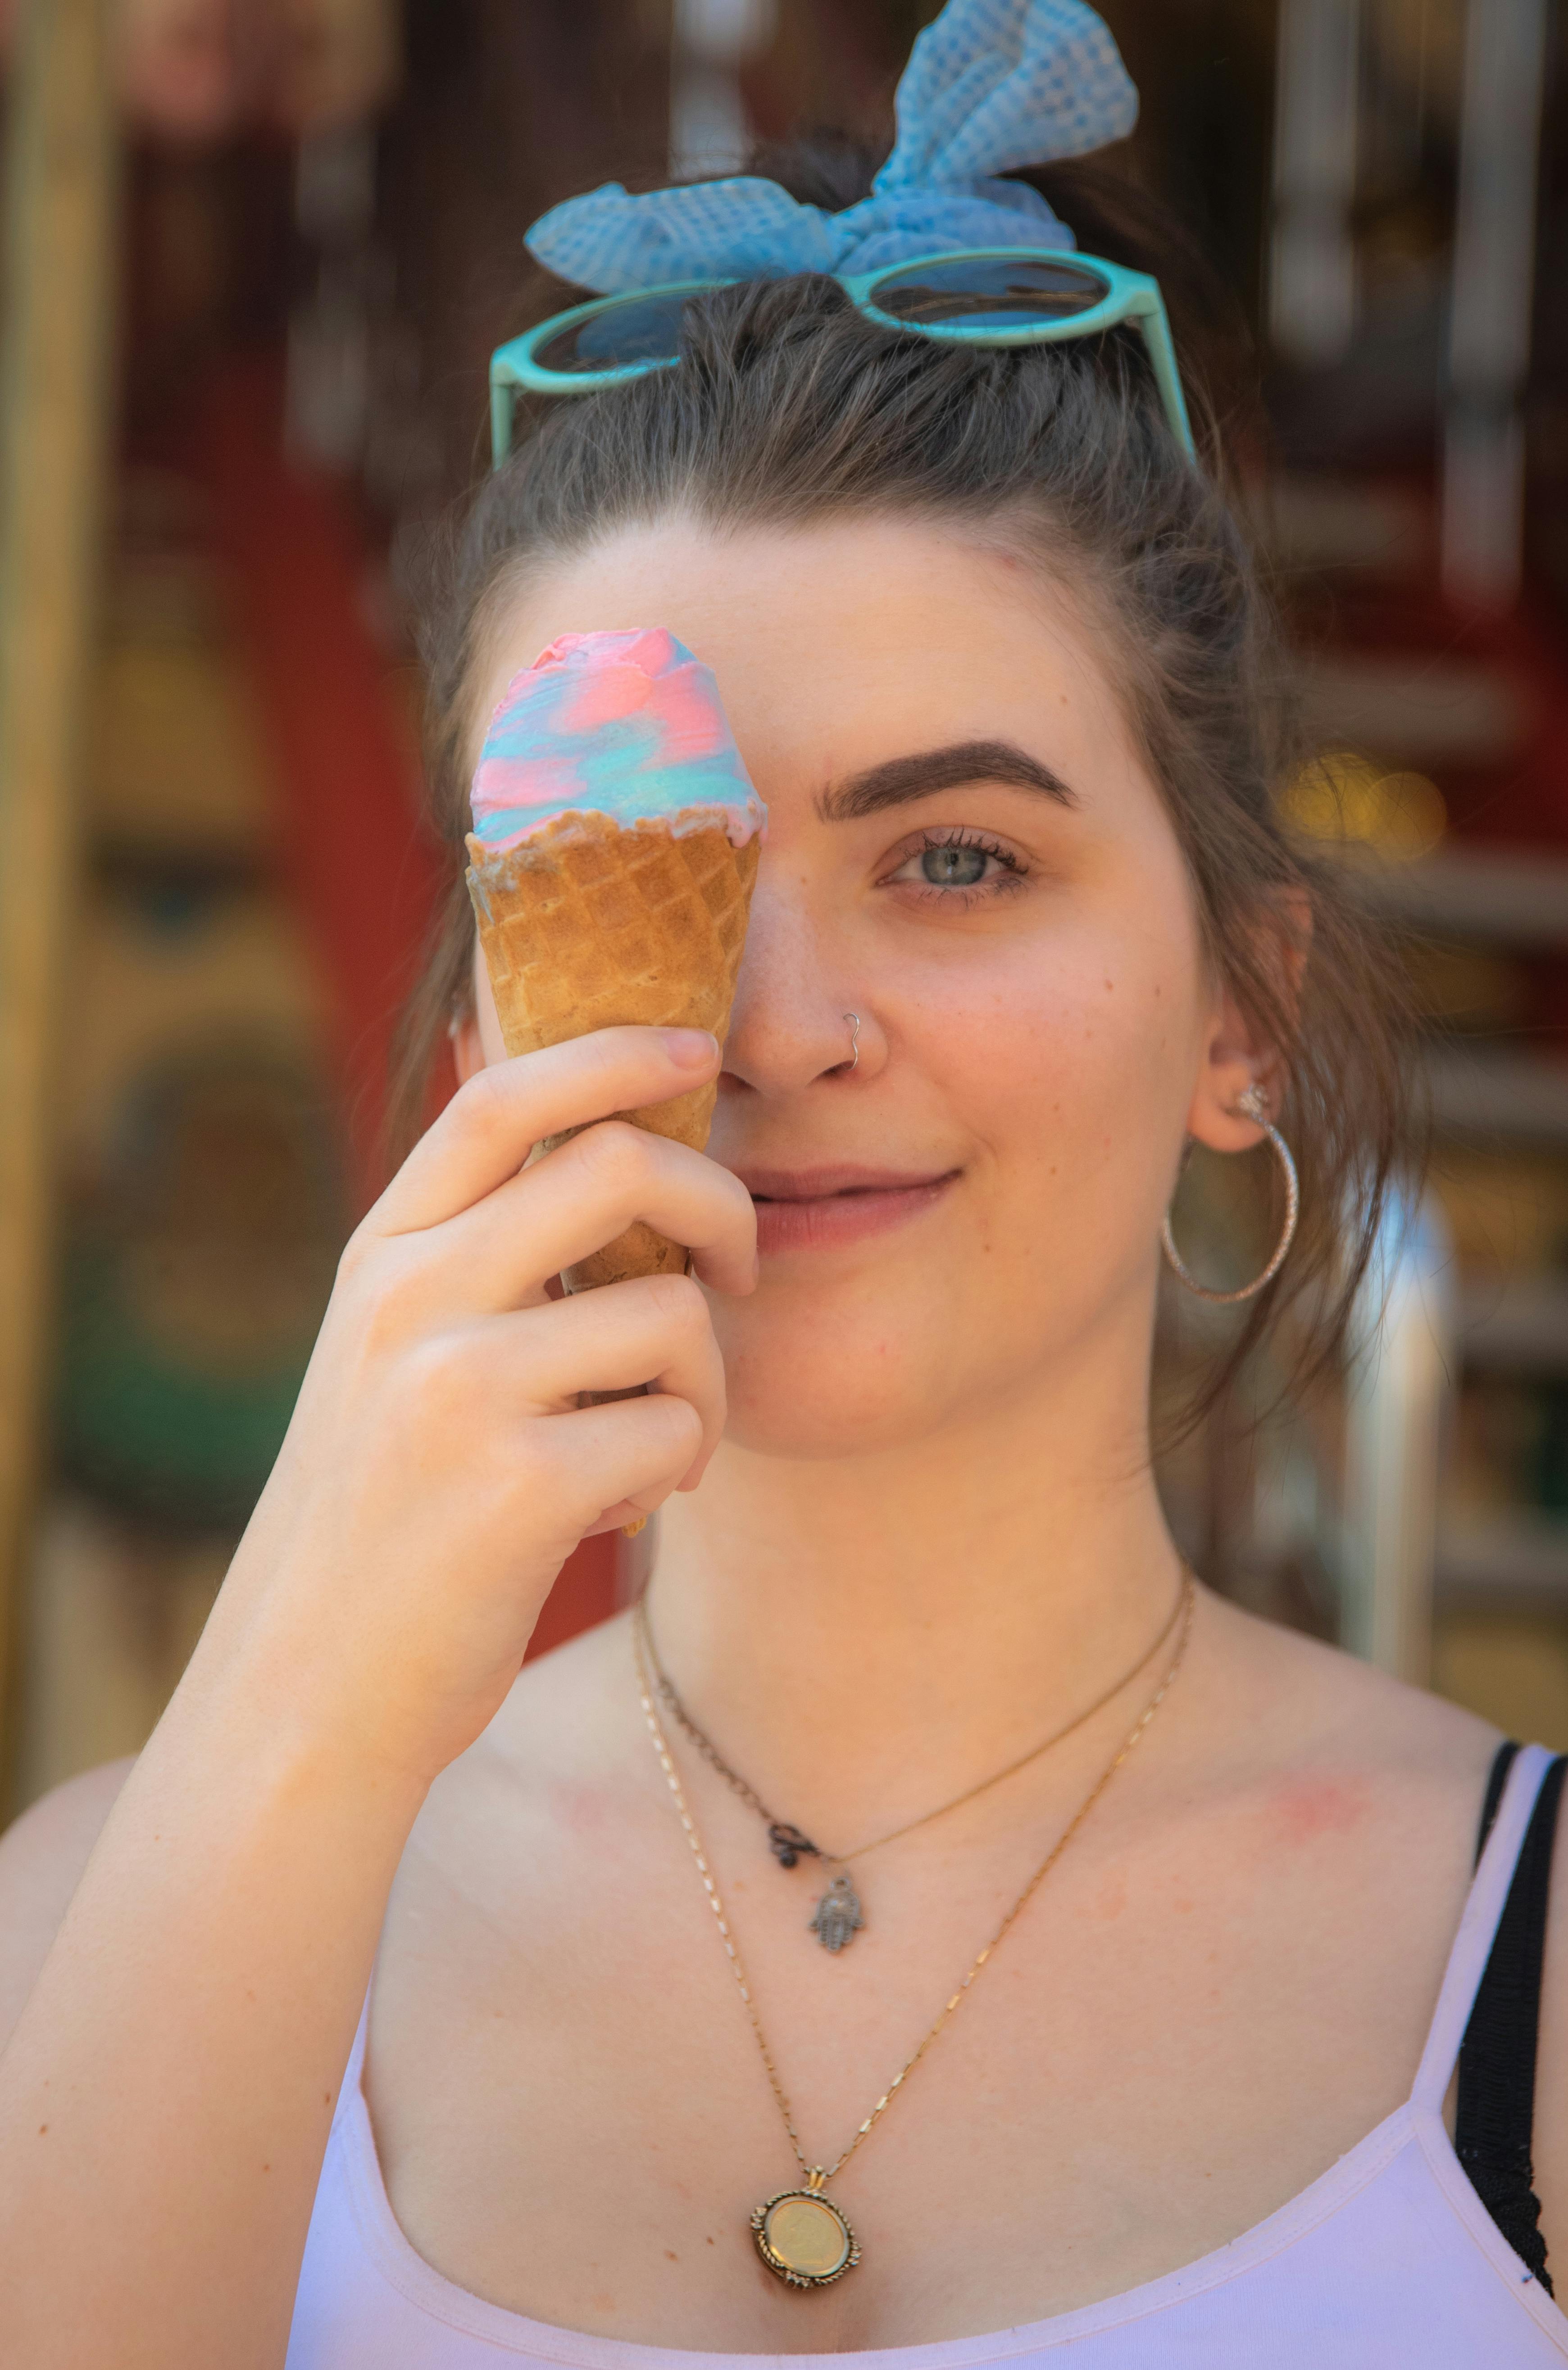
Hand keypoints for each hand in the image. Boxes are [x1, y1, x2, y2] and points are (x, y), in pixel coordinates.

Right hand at [194, 1027, 755, 1788]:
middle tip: (735, 1272)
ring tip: (648, 1448)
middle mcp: (407, 1299)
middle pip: (621, 1165)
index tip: (694, 1043)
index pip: (503, 1098)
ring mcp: (457, 1388)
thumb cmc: (381, 1522)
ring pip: (674, 1315)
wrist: (309, 1694)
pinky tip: (611, 1513)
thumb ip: (466, 1254)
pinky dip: (673, 1474)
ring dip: (703, 1388)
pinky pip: (675, 1431)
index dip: (611, 1051)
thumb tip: (589, 1136)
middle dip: (719, 1208)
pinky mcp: (516, 1484)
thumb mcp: (386, 1358)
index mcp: (380, 1257)